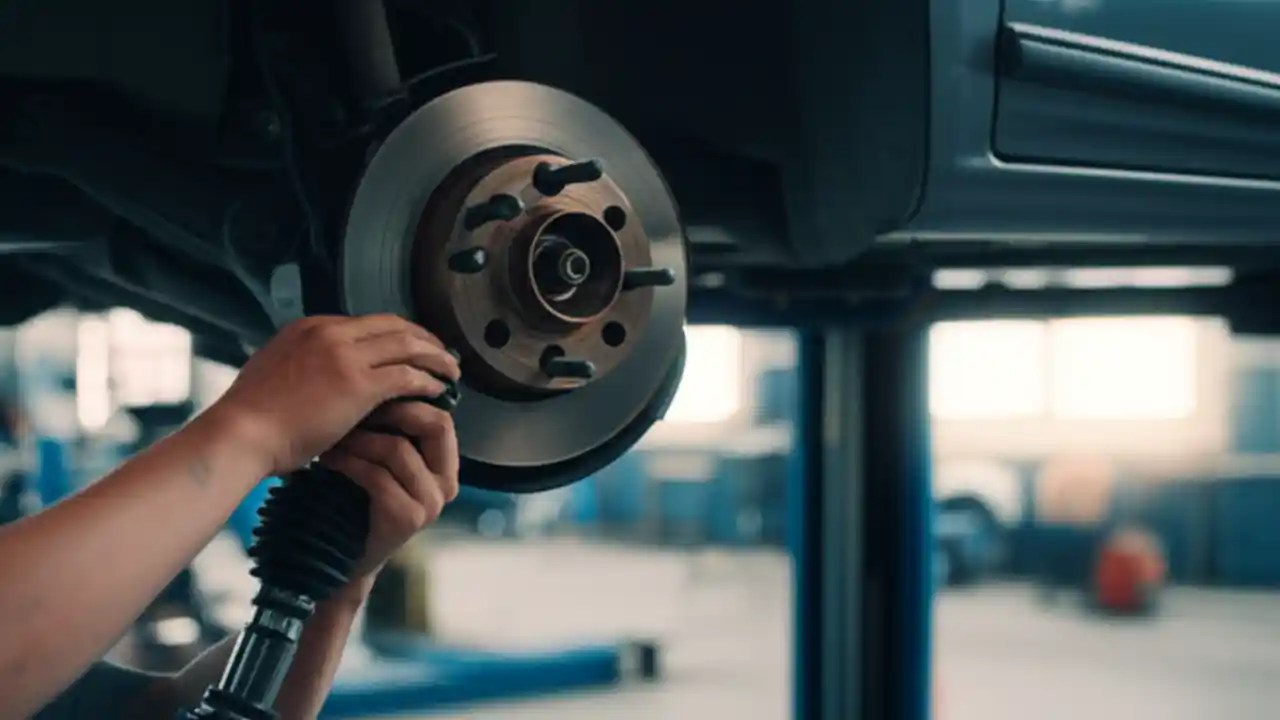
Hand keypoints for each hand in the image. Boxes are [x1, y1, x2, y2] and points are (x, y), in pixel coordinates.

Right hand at [212, 314, 460, 475]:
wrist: (240, 434)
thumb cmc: (252, 418)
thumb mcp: (276, 374)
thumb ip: (302, 367)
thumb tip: (316, 380)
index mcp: (309, 328)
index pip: (365, 324)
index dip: (395, 335)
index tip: (411, 347)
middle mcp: (329, 332)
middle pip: (392, 326)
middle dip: (423, 338)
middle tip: (442, 353)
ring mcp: (345, 355)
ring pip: (407, 345)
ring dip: (435, 356)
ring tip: (452, 370)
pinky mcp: (358, 383)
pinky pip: (406, 375)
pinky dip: (428, 380)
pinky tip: (439, 391)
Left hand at [317, 401, 459, 581]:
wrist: (342, 556)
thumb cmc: (357, 497)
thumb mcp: (381, 459)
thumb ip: (393, 428)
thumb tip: (381, 375)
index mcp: (446, 466)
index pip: (442, 416)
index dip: (411, 398)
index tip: (372, 389)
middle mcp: (446, 484)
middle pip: (435, 425)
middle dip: (392, 411)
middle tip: (356, 403)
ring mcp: (430, 504)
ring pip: (399, 448)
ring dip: (360, 437)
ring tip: (334, 434)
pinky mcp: (406, 519)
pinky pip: (378, 476)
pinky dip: (349, 462)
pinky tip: (327, 458)